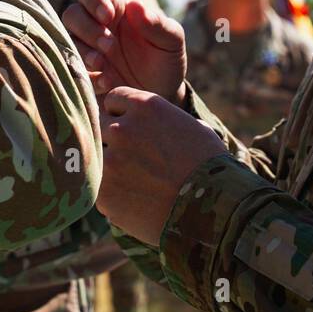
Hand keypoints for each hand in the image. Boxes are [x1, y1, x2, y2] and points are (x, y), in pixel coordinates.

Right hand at [62, 0, 186, 102]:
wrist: (163, 93)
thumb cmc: (166, 58)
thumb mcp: (172, 40)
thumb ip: (158, 23)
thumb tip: (136, 6)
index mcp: (115, 9)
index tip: (108, 16)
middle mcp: (96, 26)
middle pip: (72, 14)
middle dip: (87, 29)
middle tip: (109, 45)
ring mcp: (88, 50)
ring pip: (68, 40)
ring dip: (84, 52)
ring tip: (105, 66)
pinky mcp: (85, 73)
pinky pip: (73, 70)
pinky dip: (88, 76)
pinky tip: (108, 82)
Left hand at [96, 87, 226, 243]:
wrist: (214, 211)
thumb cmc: (211, 168)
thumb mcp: (192, 128)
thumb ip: (163, 120)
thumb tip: (155, 125)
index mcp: (145, 107)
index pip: (114, 100)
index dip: (123, 114)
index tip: (134, 129)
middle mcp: (123, 128)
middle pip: (101, 126)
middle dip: (115, 140)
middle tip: (136, 158)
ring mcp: (111, 161)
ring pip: (98, 158)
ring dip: (111, 166)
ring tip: (137, 182)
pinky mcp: (105, 194)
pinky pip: (100, 188)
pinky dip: (114, 194)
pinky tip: (138, 201)